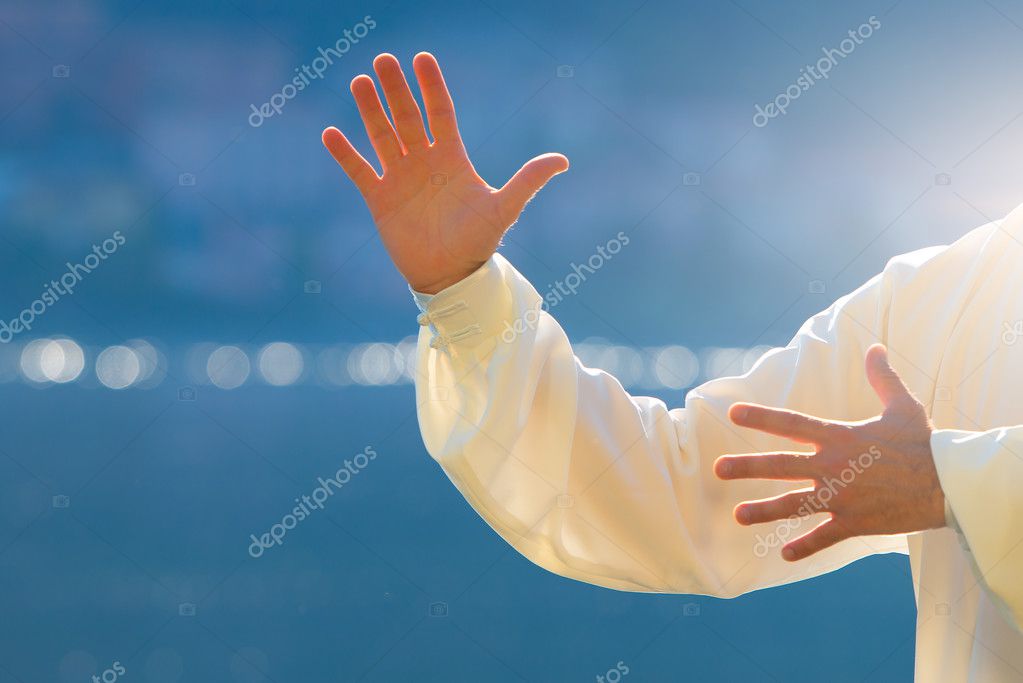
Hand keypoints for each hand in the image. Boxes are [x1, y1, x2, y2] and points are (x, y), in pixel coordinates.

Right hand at [321, 52, 569, 293]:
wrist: (450, 277)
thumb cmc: (478, 243)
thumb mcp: (505, 209)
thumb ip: (528, 181)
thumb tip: (564, 160)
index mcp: (452, 158)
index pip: (440, 112)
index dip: (432, 86)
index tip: (422, 58)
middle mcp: (424, 162)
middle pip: (407, 116)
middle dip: (396, 89)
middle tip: (384, 58)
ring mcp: (400, 178)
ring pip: (381, 136)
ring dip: (370, 110)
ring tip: (360, 81)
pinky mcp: (379, 199)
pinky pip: (359, 171)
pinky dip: (345, 154)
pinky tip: (331, 133)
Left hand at [714, 344, 945, 561]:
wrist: (948, 483)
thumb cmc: (924, 443)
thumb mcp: (903, 405)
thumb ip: (882, 378)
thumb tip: (876, 348)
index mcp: (839, 437)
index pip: (792, 424)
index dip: (761, 417)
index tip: (732, 414)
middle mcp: (833, 466)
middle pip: (781, 466)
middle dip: (747, 467)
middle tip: (718, 469)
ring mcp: (842, 496)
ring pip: (794, 504)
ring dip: (764, 511)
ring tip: (738, 516)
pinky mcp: (856, 522)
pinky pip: (824, 537)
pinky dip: (805, 547)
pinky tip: (784, 554)